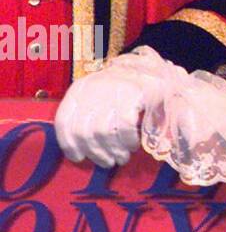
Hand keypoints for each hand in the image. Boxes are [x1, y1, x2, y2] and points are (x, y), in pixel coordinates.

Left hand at [55, 47, 187, 166]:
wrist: (155, 70)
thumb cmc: (125, 89)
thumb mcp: (102, 96)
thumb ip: (89, 116)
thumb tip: (82, 149)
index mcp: (80, 88)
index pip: (64, 121)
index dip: (69, 144)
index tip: (79, 158)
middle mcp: (93, 87)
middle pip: (84, 131)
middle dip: (96, 152)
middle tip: (108, 162)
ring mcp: (112, 90)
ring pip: (102, 132)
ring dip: (113, 150)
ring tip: (122, 157)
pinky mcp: (133, 94)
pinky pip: (124, 127)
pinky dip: (127, 140)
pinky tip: (133, 145)